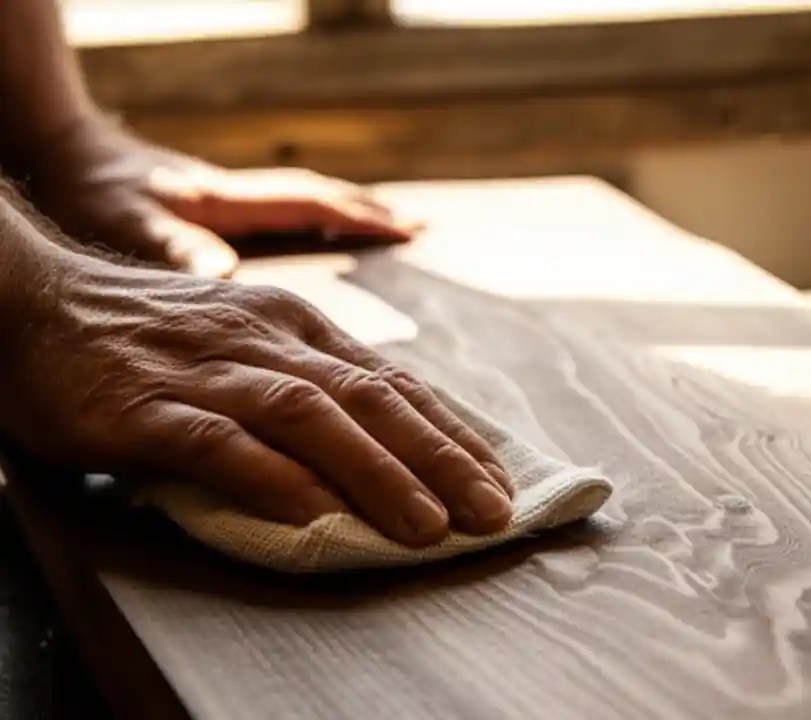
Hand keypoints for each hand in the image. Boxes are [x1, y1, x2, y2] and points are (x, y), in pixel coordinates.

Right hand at [0, 249, 513, 544]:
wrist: (33, 302)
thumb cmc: (150, 337)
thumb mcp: (247, 345)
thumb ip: (308, 385)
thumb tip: (386, 443)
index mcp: (298, 328)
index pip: (395, 383)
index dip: (453, 436)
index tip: (499, 482)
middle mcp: (264, 341)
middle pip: (369, 400)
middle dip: (439, 460)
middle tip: (490, 514)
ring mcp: (206, 371)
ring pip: (308, 417)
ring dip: (375, 472)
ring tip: (425, 526)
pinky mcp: (145, 405)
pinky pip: (216, 441)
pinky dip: (269, 476)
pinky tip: (311, 513)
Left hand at [28, 115, 415, 277]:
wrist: (66, 156)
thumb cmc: (96, 194)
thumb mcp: (130, 223)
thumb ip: (178, 246)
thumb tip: (228, 274)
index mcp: (230, 199)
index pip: (310, 203)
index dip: (360, 219)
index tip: (408, 232)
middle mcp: (242, 195)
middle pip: (322, 198)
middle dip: (373, 213)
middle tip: (423, 230)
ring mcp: (236, 200)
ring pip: (309, 202)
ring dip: (355, 212)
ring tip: (399, 227)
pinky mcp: (224, 210)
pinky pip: (289, 212)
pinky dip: (325, 219)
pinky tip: (335, 235)